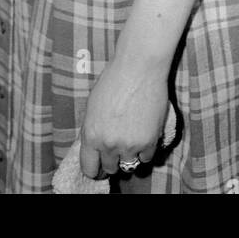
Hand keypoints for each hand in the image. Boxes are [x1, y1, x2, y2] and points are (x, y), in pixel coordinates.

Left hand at [79, 62, 168, 179]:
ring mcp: (130, 145)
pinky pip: (146, 158)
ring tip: (131, 138)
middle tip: (117, 148)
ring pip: (128, 165)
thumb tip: (94, 146)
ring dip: (129, 155)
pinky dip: (145, 150)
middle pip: (110, 168)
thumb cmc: (114, 81)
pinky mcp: (149, 142)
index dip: (94, 168)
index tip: (99, 165)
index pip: (89, 168)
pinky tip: (143, 135)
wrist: (139, 68)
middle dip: (112, 160)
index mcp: (91, 135)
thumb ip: (92, 129)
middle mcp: (109, 144)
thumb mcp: (93, 106)